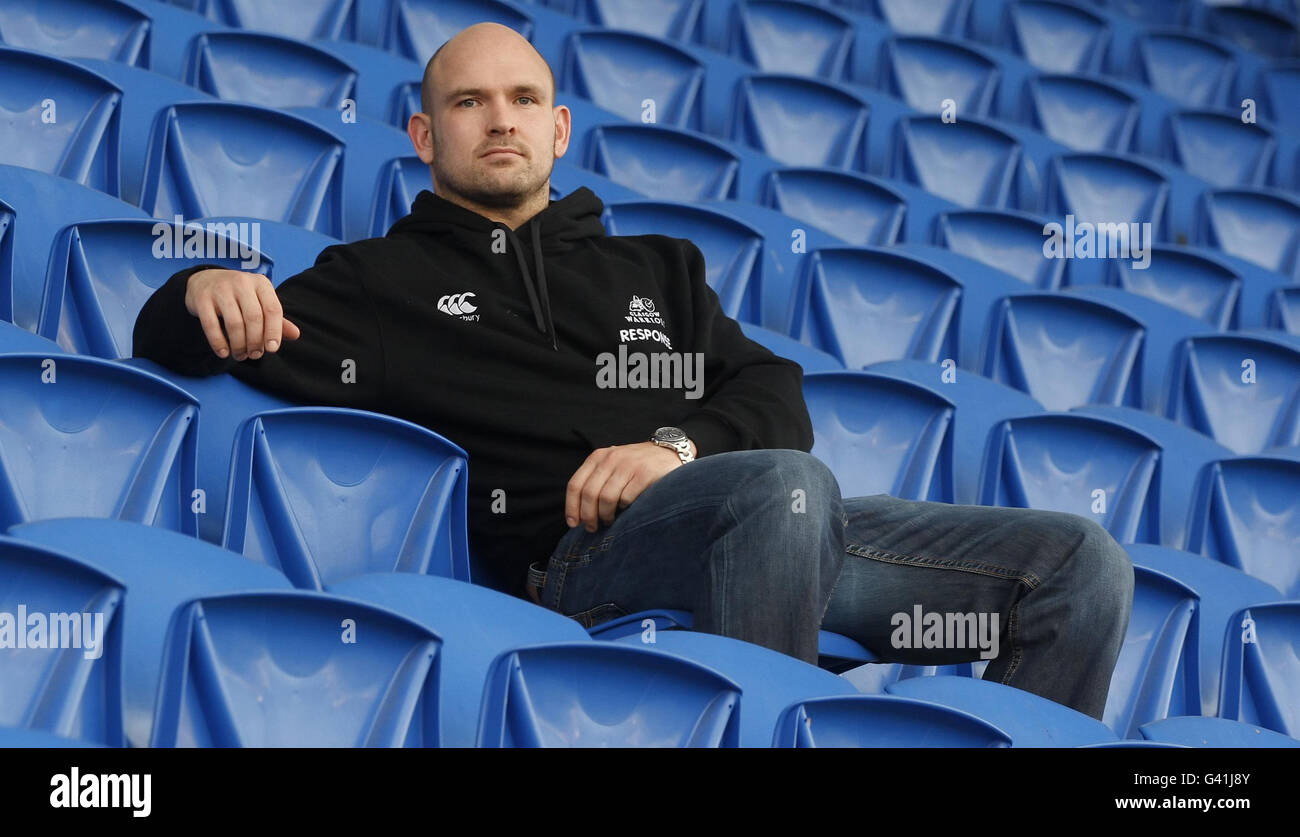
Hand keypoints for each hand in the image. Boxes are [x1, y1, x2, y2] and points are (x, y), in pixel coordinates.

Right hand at [185, 268, 300, 359]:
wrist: (205, 280)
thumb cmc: (239, 296)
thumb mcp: (260, 302)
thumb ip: (276, 319)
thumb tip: (296, 335)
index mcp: (261, 284)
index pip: (273, 309)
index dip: (274, 331)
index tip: (272, 349)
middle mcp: (242, 283)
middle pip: (253, 318)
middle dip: (256, 341)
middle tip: (255, 355)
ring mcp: (220, 289)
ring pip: (234, 323)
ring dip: (239, 344)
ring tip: (240, 355)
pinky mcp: (202, 298)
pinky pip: (211, 324)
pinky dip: (218, 342)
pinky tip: (223, 353)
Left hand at [564, 441, 694, 531]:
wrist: (668, 453)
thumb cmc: (636, 466)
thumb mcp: (612, 465)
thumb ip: (596, 480)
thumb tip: (579, 512)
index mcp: (598, 457)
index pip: (575, 484)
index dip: (571, 507)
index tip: (573, 524)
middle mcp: (611, 458)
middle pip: (589, 494)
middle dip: (588, 516)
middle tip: (592, 528)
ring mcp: (628, 465)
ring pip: (606, 498)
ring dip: (605, 516)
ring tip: (609, 521)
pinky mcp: (644, 474)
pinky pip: (626, 499)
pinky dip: (624, 509)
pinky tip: (627, 510)